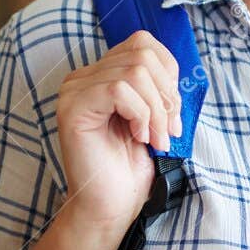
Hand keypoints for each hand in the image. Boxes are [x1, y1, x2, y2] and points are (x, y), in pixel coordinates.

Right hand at [56, 30, 183, 229]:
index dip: (169, 73)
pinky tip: (138, 137)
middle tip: (169, 131)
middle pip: (142, 55)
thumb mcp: (155, 118)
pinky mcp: (73, 108)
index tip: (173, 112)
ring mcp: (74, 90)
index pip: (143, 43)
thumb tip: (177, 71)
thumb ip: (159, 88)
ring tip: (155, 139)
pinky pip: (119, 90)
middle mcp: (83, 77)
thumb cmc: (131, 167)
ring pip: (135, 72)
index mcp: (102, 74)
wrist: (111, 205)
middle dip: (167, 95)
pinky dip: (140, 114)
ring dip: (157, 110)